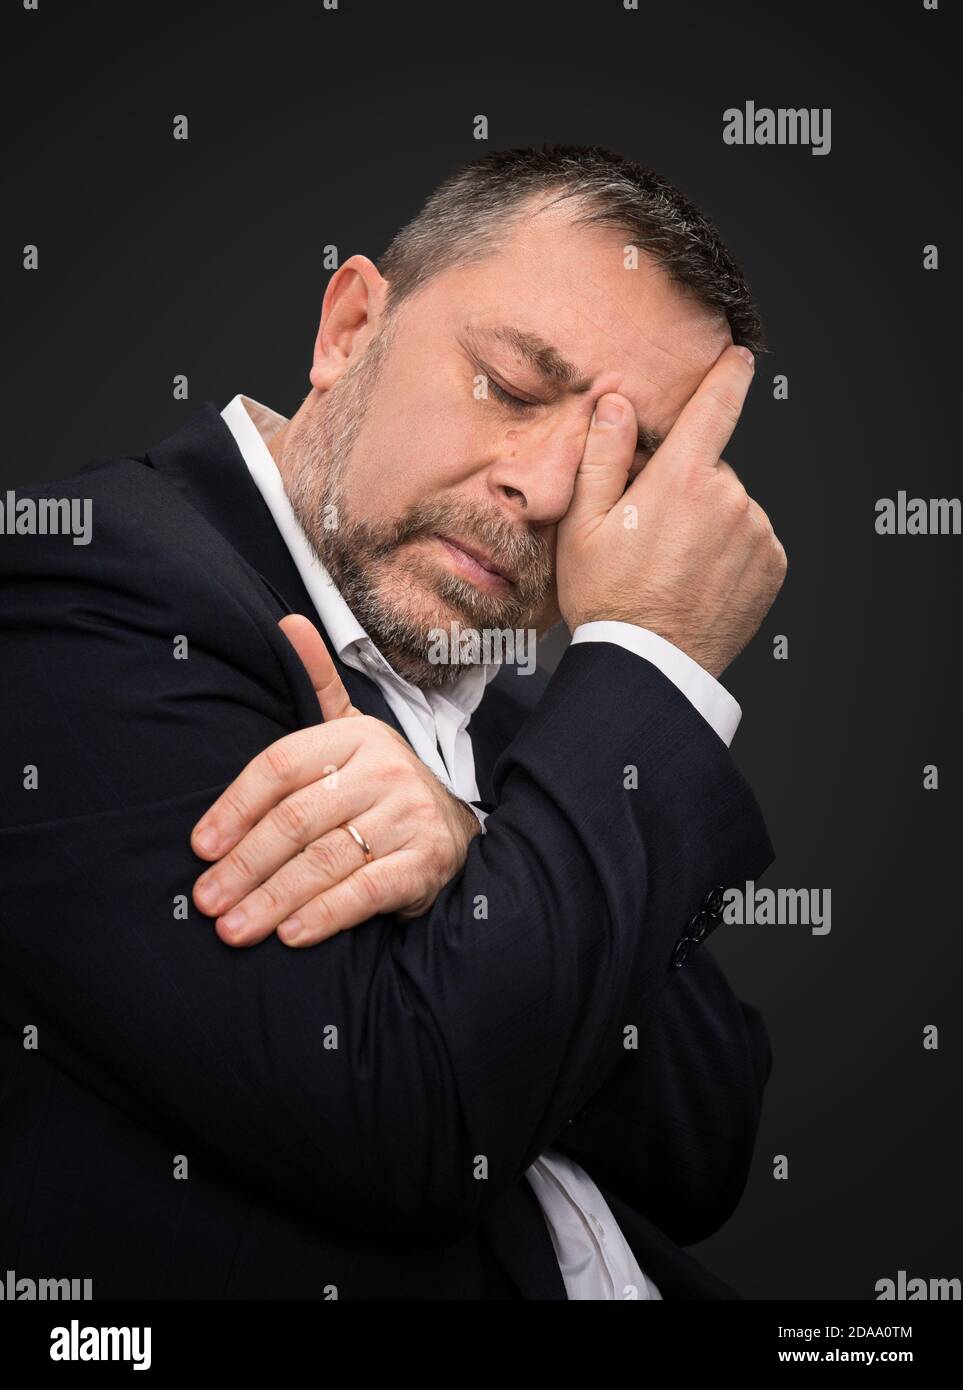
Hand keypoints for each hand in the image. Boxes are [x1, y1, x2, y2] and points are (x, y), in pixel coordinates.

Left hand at [191, 615, 481, 947]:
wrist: (452, 830)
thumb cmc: (379, 786)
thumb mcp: (350, 732)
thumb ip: (316, 685)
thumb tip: (288, 623)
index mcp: (356, 735)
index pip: (280, 766)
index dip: (235, 807)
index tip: (201, 848)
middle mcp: (385, 769)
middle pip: (298, 818)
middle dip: (246, 865)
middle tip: (209, 902)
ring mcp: (408, 815)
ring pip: (327, 858)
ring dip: (274, 898)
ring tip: (236, 929)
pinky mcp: (426, 861)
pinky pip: (368, 890)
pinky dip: (326, 914)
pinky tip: (292, 935)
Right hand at [556, 344, 786, 677]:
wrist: (648, 666)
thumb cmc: (607, 599)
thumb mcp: (583, 525)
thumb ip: (603, 456)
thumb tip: (617, 403)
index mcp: (683, 479)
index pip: (716, 405)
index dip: (728, 374)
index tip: (739, 356)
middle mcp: (730, 498)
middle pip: (709, 468)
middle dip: (685, 486)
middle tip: (649, 531)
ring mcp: (757, 533)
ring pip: (731, 505)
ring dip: (707, 521)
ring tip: (671, 564)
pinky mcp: (771, 565)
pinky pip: (750, 539)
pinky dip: (729, 550)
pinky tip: (697, 578)